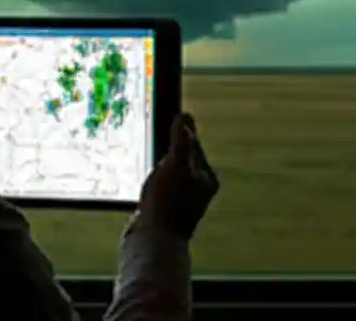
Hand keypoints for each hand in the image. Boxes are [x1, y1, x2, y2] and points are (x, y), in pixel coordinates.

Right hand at [136, 113, 219, 239]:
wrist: (153, 241)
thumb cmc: (167, 202)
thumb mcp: (176, 165)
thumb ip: (181, 141)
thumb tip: (184, 116)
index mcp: (207, 178)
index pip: (194, 145)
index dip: (182, 131)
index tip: (172, 115)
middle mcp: (199, 190)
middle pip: (184, 159)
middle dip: (173, 148)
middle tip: (162, 130)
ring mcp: (183, 201)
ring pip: (172, 173)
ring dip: (163, 164)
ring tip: (153, 156)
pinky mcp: (167, 210)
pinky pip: (162, 187)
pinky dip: (155, 180)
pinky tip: (147, 181)